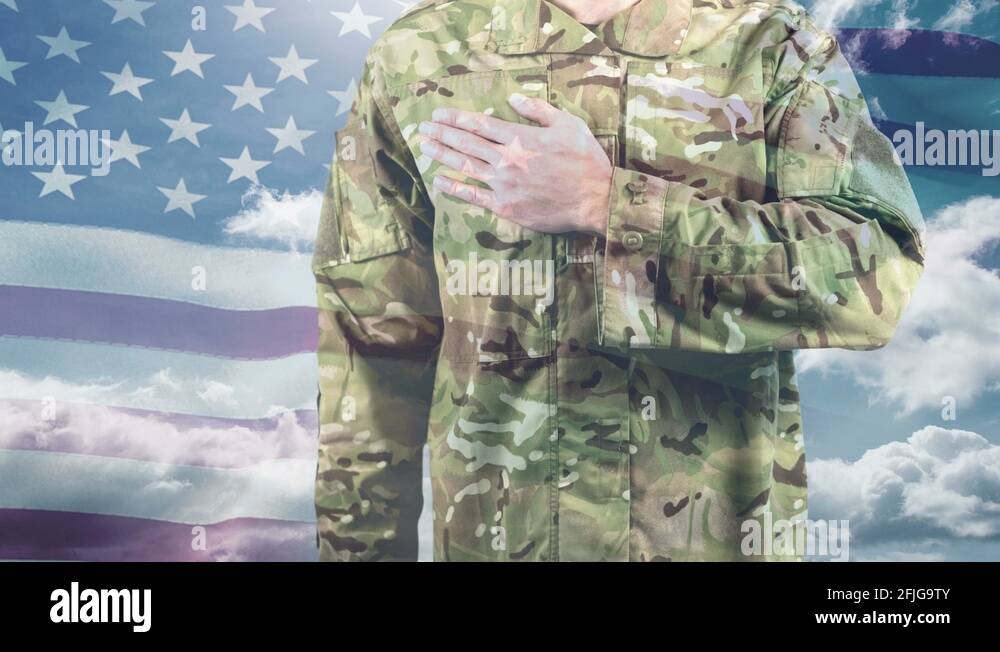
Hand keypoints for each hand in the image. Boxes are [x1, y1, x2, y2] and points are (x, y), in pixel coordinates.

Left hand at [418, 93, 612, 235]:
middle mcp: (506, 159)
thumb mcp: (568, 124)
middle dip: (442, 134)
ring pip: (465, 167)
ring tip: (425, 148)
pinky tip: (439, 181)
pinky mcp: (506, 207)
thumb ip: (538, 110)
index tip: (438, 114)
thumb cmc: (585, 161)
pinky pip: (473, 196)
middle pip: (466, 144)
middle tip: (423, 129)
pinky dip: (454, 188)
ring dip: (442, 156)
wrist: (595, 199)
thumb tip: (513, 97)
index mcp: (520, 137)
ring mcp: (503, 185)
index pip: (478, 125)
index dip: (455, 118)